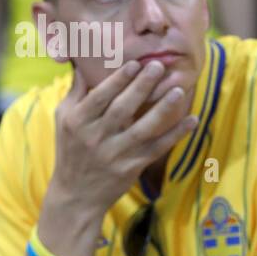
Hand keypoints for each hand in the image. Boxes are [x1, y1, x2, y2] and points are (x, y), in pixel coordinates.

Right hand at [48, 60, 196, 221]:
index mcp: (78, 121)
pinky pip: (157, 148)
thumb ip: (76, 92)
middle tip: (159, 66)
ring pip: (143, 128)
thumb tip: (83, 62)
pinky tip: (192, 120)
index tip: (135, 63)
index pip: (100, 96)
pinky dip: (176, 134)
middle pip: (122, 108)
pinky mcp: (132, 167)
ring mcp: (115, 153)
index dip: (118, 79)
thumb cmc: (71, 149)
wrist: (76, 194)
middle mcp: (96, 136)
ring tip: (179, 91)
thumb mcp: (64, 119)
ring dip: (163, 109)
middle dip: (141, 86)